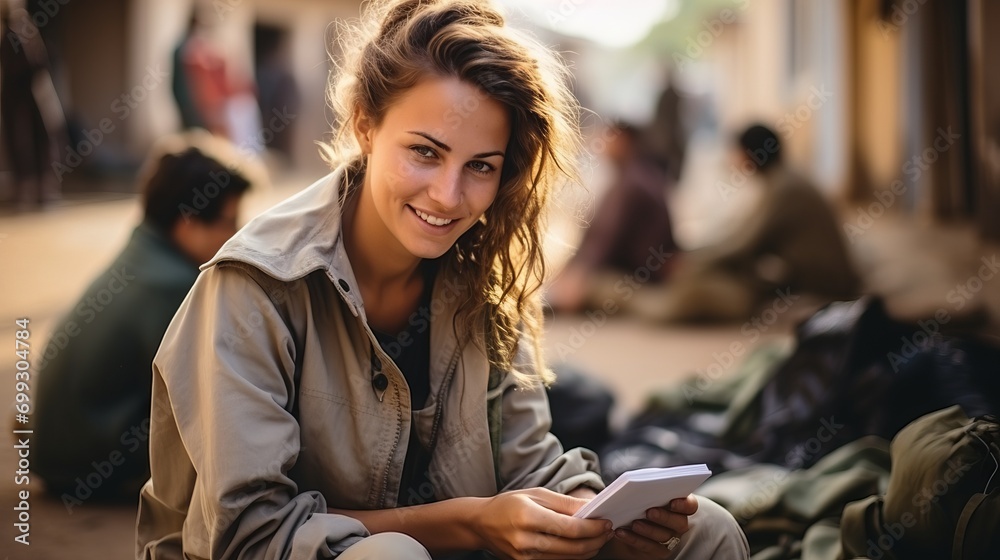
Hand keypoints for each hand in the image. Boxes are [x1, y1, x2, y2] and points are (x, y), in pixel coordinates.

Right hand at [473, 487, 613, 559]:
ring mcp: (525, 557)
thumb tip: (593, 507)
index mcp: (528, 517)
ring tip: (599, 538)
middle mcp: (526, 541)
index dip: (593, 527)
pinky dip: (574, 556)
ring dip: (588, 550)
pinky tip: (582, 546)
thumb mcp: (536, 494)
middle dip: (596, 541)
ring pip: (568, 559)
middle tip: (608, 531)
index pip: (570, 528)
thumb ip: (566, 503)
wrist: (481, 524)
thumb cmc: (508, 504)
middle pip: (573, 548)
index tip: (607, 522)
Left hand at [598, 495, 696, 558]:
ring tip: (634, 523)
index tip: (673, 501)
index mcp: (679, 506)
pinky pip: (647, 547)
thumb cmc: (638, 503)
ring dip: (648, 529)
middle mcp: (678, 524)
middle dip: (664, 517)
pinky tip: (621, 532)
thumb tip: (641, 484)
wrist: (625, 525)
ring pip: (663, 536)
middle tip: (650, 512)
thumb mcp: (643, 493)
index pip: (690, 506)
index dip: (684, 504)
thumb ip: (648, 488)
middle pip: (679, 523)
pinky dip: (633, 539)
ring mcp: (669, 539)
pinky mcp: (657, 551)